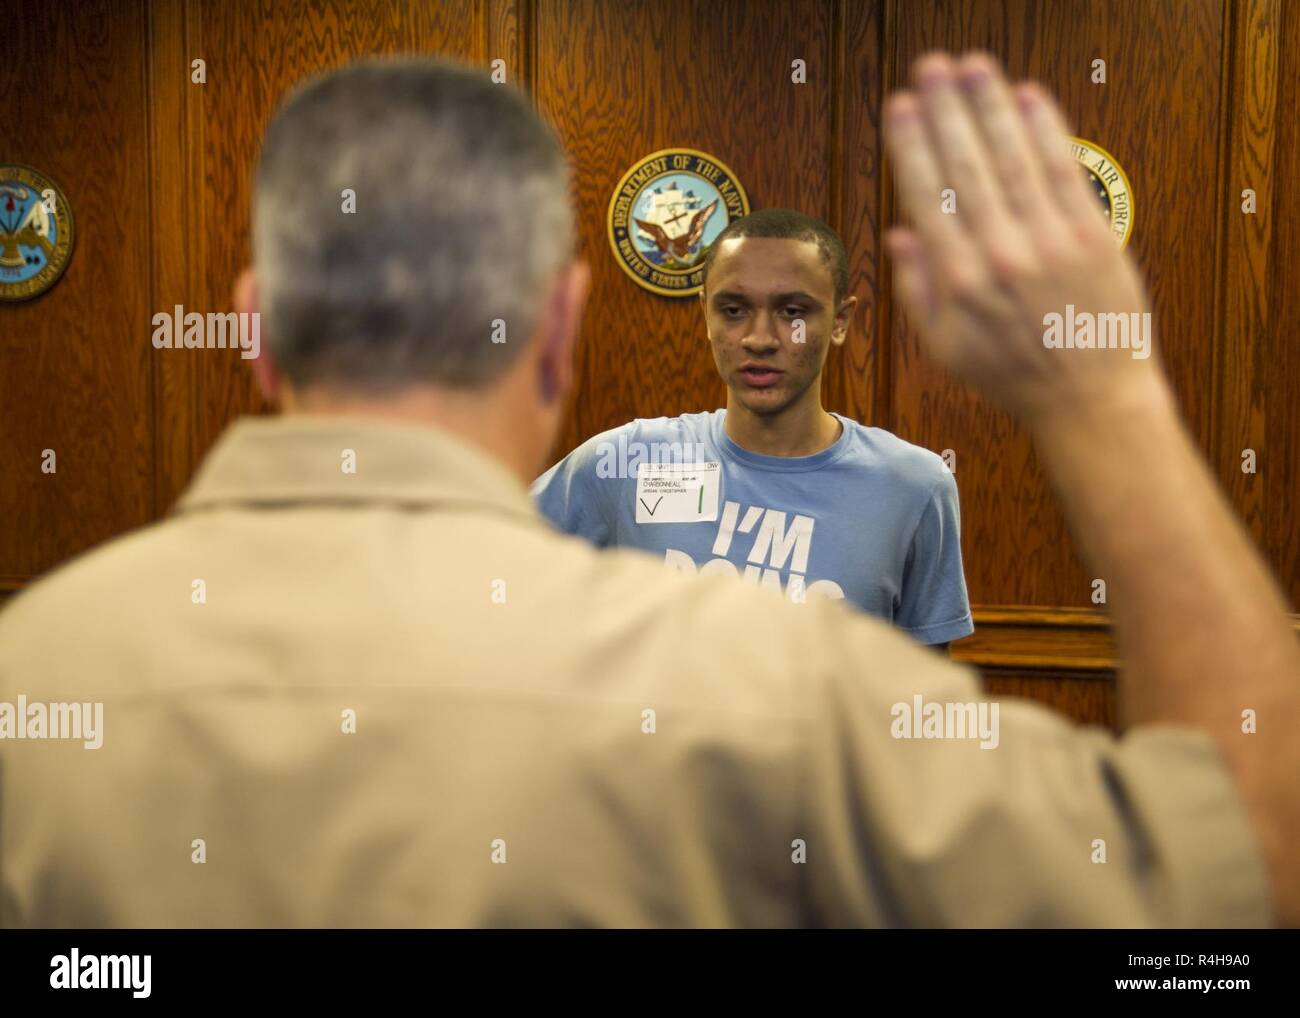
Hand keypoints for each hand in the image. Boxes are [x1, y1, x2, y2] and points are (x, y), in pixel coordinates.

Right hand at [883, 52, 1164, 426]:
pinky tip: (1027, 96)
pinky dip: (1045, 130)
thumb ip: (916, 290)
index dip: (912, 146)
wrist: (1091, 399)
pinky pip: (1063, 171)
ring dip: (991, 106)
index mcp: (958, 283)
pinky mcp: (1092, 236)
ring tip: (972, 66)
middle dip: (947, 110)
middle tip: (931, 66)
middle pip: (967, 166)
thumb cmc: (1014, 376)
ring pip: (1013, 158)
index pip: (928, 197)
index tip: (901, 107)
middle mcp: (1000, 256)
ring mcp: (1050, 243)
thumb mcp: (944, 349)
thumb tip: (898, 235)